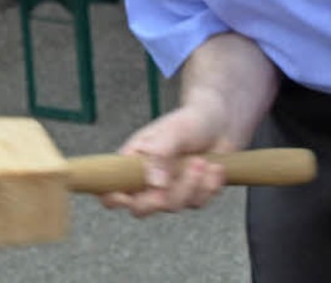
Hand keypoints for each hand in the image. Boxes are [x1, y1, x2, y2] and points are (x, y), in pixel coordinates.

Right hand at [100, 104, 231, 216]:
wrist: (220, 120)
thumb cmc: (190, 120)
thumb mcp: (173, 130)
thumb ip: (160, 154)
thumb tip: (156, 185)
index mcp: (133, 163)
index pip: (110, 191)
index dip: (114, 198)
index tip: (130, 195)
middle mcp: (148, 181)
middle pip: (141, 209)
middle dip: (163, 197)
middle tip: (185, 171)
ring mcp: (170, 190)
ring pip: (174, 206)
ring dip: (193, 184)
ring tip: (202, 160)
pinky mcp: (192, 194)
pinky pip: (198, 203)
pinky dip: (210, 186)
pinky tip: (215, 167)